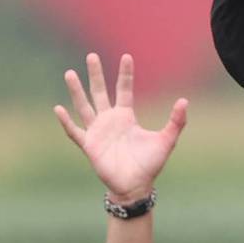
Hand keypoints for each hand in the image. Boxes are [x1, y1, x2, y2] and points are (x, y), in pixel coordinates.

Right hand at [54, 53, 186, 200]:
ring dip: (76, 91)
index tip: (127, 56)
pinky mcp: (89, 145)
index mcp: (126, 117)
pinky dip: (66, 121)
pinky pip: (75, 131)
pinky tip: (59, 109)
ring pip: (84, 106)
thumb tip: (184, 101)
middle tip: (92, 55)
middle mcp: (109, 120)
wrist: (135, 186)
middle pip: (100, 92)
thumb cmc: (150, 165)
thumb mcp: (166, 141)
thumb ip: (176, 122)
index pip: (124, 89)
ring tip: (69, 73)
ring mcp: (97, 132)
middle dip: (96, 74)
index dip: (125, 74)